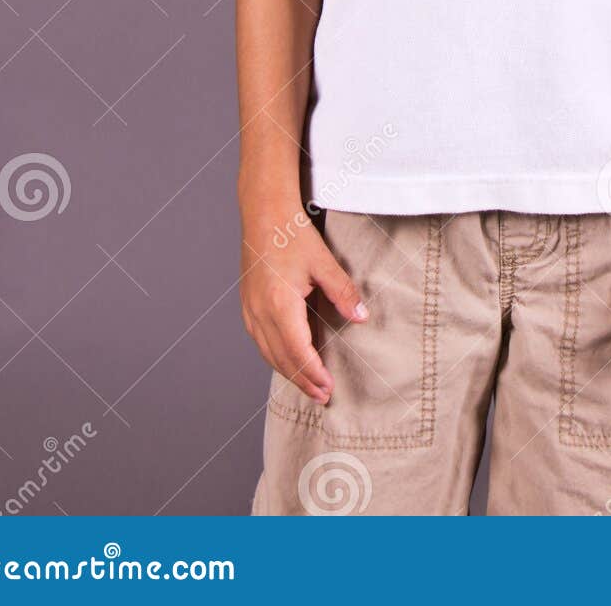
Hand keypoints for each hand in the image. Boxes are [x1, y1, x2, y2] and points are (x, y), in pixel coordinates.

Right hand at [240, 215, 367, 403]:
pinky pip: (261, 341)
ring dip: (288, 372)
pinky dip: (276, 356)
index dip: (313, 373)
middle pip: (281, 359)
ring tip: (308, 386)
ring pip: (268, 353)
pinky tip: (288, 360)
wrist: (263, 213)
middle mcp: (260, 312)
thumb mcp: (324, 262)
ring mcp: (250, 310)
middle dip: (302, 380)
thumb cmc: (291, 234)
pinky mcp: (248, 305)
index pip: (298, 352)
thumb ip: (343, 292)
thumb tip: (362, 317)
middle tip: (322, 397)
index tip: (328, 389)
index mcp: (279, 304)